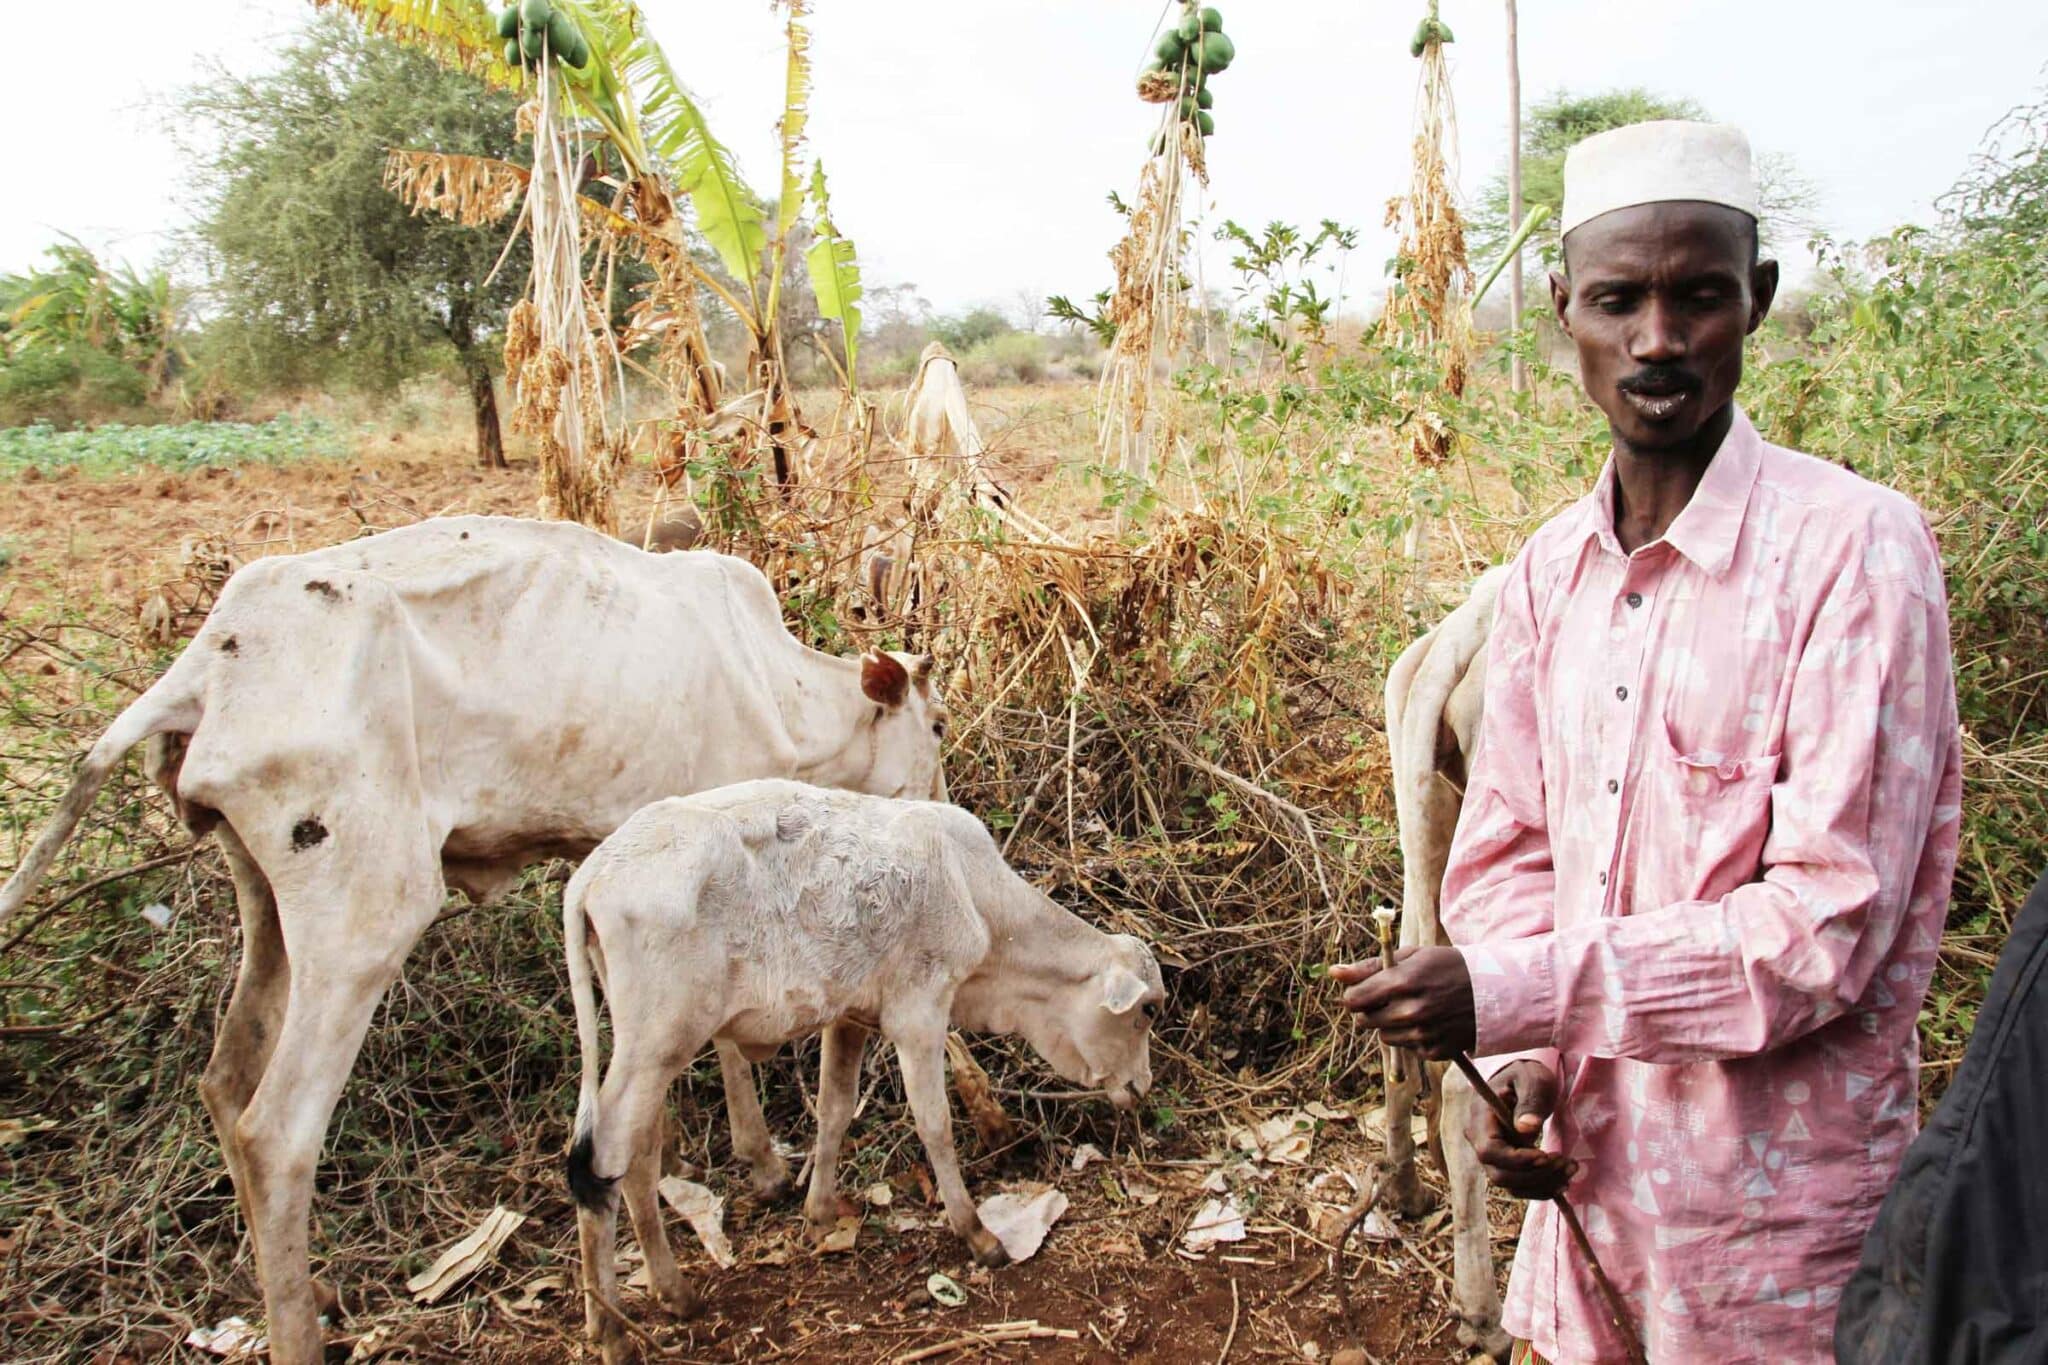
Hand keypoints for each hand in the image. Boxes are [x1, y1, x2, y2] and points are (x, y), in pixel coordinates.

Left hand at [1327, 946, 1476, 1059]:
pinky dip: (1411, 1036)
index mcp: (1403, 982)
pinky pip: (1406, 1047)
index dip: (1354, 995)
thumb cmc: (1448, 966)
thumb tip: (1334, 973)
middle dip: (1370, 1009)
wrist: (1495, 992)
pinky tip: (1429, 1021)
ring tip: (1412, 1008)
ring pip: (1383, 1037)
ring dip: (1389, 1024)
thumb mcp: (1411, 957)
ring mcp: (1423, 1034)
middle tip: (1390, 997)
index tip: (1363, 990)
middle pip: (1365, 1020)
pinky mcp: (1434, 1051)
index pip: (1354, 1000)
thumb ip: (1370, 967)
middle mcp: (1411, 1011)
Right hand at [1468, 1059, 1574, 1199]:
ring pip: (1510, 1184)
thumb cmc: (1525, 1076)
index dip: (1516, 1160)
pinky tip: (1562, 1181)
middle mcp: (1479, 1141)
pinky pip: (1518, 1185)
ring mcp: (1492, 1155)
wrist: (1522, 1082)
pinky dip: (1540, 1188)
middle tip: (1566, 1163)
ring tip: (1570, 1170)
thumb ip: (1529, 1100)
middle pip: (1499, 1174)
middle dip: (1535, 1175)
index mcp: (1480, 1118)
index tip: (1545, 1155)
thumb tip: (1526, 1129)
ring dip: (1542, 1184)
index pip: (1489, 1150)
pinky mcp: (1505, 1163)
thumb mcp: (1531, 1079)